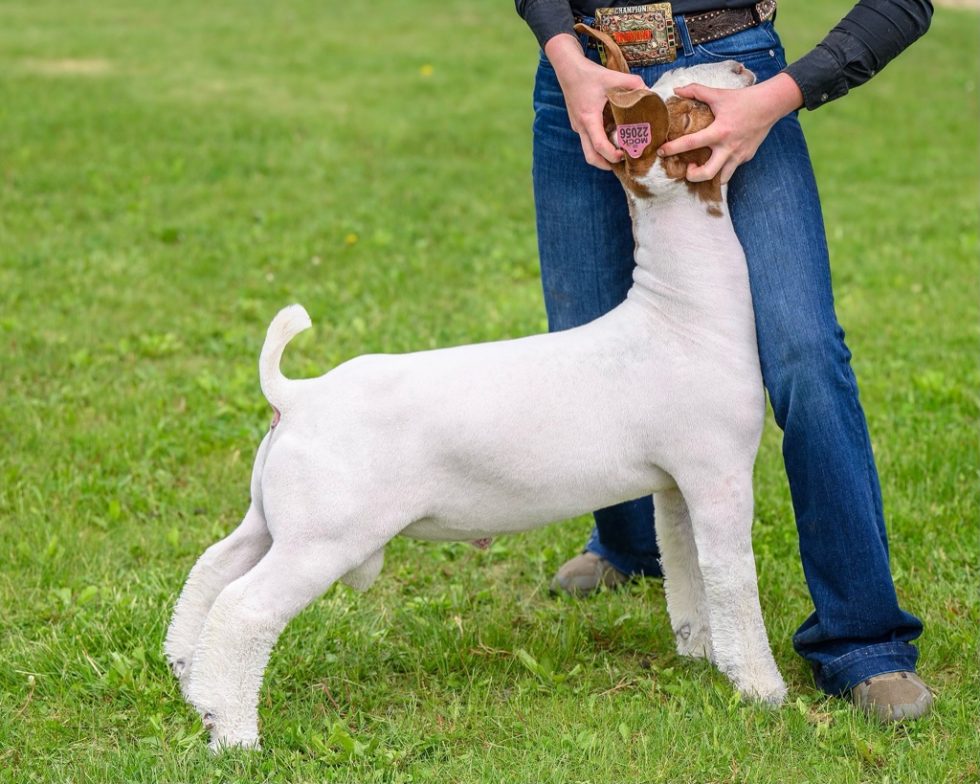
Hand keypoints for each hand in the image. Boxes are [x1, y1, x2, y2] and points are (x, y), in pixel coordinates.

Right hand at [544, 33, 645, 169]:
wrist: (567, 68)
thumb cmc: (588, 73)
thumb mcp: (612, 76)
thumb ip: (633, 83)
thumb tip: (650, 91)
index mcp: (589, 118)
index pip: (599, 146)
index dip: (613, 155)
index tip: (625, 154)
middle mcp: (581, 126)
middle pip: (591, 157)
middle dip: (606, 164)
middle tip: (622, 162)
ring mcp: (577, 126)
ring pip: (588, 151)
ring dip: (602, 156)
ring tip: (618, 154)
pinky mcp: (577, 123)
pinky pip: (587, 141)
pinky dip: (598, 145)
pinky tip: (611, 138)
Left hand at [656, 72, 803, 182]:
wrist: (771, 105)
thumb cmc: (743, 99)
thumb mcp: (719, 94)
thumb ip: (696, 91)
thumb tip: (677, 89)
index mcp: (719, 131)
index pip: (691, 143)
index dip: (674, 149)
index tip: (662, 152)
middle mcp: (728, 147)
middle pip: (707, 174)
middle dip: (693, 176)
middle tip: (687, 169)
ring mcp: (738, 155)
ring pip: (722, 178)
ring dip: (709, 176)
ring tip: (702, 167)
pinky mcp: (746, 157)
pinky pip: (731, 169)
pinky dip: (722, 168)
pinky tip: (716, 160)